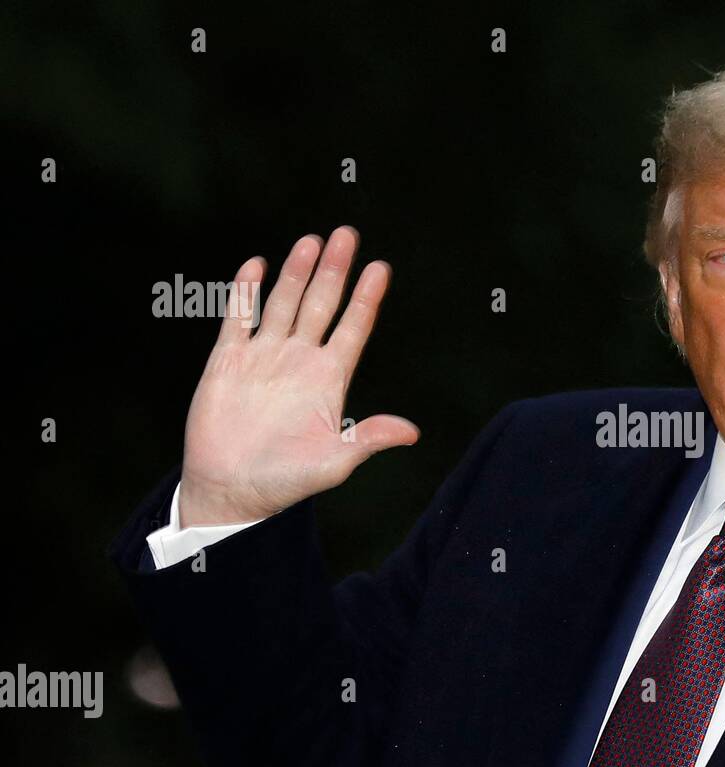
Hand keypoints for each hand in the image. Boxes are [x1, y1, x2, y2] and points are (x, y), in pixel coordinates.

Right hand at [178, 227, 417, 526]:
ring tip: (311, 241)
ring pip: (283, 303)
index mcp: (329, 380)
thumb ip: (369, 439)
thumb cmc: (286, 481)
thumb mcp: (334, 462)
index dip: (366, 298)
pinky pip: (238, 319)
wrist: (231, 491)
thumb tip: (412, 432)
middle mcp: (299, 361)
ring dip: (296, 272)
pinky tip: (257, 265)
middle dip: (334, 270)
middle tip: (347, 234)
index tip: (380, 268)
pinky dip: (246, 293)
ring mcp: (264, 357)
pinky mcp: (227, 362)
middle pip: (320, 304)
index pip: (353, 328)